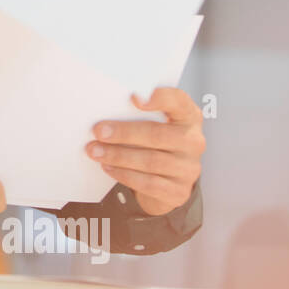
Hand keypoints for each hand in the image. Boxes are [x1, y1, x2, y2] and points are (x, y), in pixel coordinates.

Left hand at [85, 87, 204, 214]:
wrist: (166, 183)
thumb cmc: (155, 146)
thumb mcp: (152, 126)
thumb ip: (137, 116)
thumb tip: (106, 116)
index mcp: (188, 117)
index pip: (179, 101)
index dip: (160, 98)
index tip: (134, 98)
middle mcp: (193, 141)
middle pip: (158, 134)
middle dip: (124, 133)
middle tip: (98, 131)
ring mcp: (188, 168)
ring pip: (151, 161)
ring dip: (118, 156)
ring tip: (96, 151)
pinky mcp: (178, 191)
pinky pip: (149, 183)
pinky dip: (125, 175)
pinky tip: (108, 167)